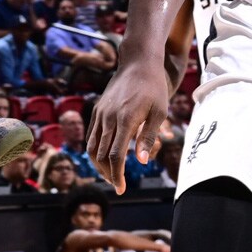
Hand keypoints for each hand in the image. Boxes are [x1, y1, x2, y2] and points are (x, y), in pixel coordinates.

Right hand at [85, 58, 169, 193]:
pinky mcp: (98, 108)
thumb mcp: (159, 112)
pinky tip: (104, 156)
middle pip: (102, 154)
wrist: (138, 62)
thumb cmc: (153, 88)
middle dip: (108, 174)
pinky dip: (94, 149)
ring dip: (99, 164)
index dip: (117, 175)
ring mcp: (101, 112)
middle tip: (118, 185)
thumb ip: (149, 137)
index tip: (121, 189)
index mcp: (125, 119)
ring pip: (92, 145)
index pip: (116, 155)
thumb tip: (141, 162)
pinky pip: (91, 134)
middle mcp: (109, 117)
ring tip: (110, 175)